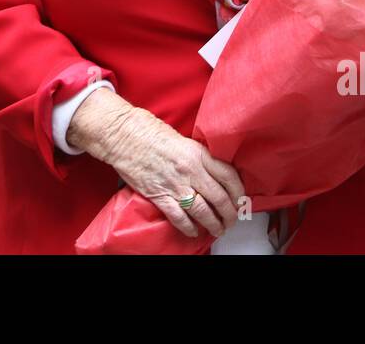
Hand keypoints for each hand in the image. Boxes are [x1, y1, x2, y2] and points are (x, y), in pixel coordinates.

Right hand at [71, 88, 244, 238]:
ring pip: (203, 212)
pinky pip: (179, 217)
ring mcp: (175, 185)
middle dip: (229, 214)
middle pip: (219, 199)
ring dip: (213, 225)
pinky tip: (193, 231)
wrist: (123, 135)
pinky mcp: (159, 196)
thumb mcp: (182, 140)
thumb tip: (212, 173)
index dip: (239, 193)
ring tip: (217, 230)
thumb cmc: (149, 132)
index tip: (241, 201)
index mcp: (199, 154)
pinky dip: (189, 228)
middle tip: (231, 221)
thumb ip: (198, 157)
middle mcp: (191, 170)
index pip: (229, 176)